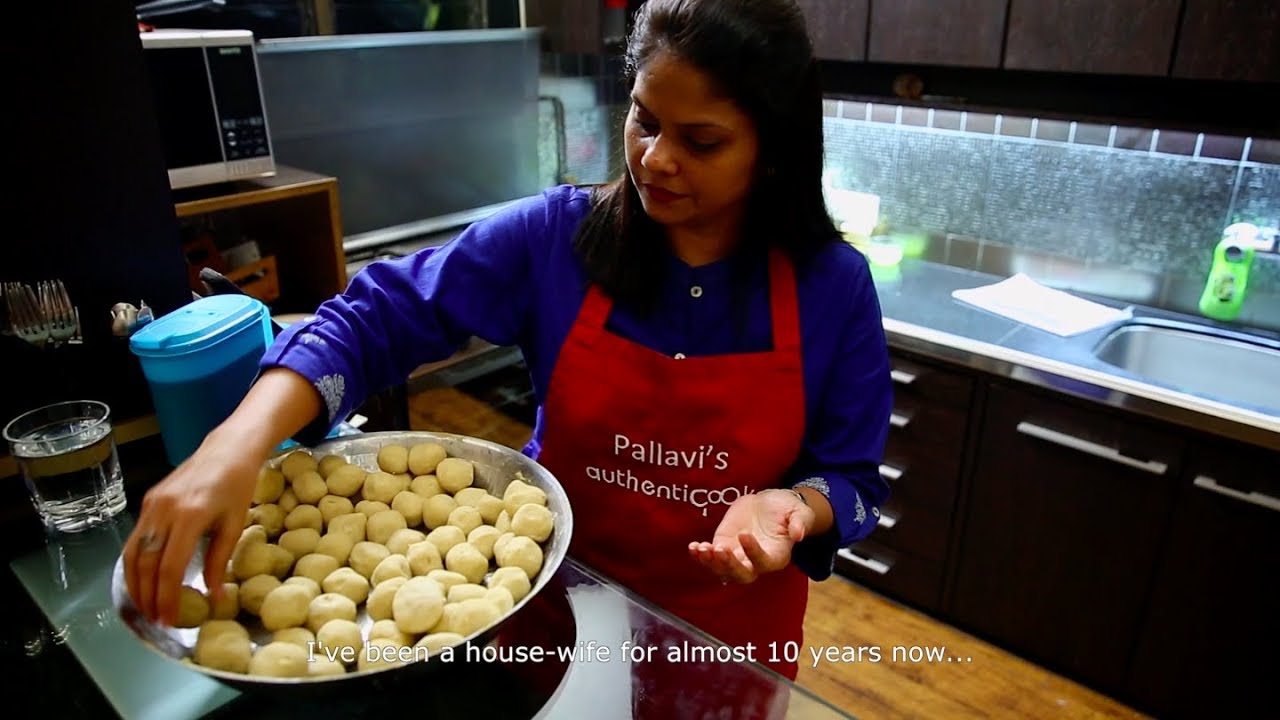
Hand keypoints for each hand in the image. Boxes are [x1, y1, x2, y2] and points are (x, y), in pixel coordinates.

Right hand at [123, 435, 261, 625]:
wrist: (227, 449)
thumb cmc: (238, 486)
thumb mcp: (234, 525)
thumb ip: (220, 562)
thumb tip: (214, 599)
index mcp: (189, 516)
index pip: (169, 568)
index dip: (166, 597)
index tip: (169, 620)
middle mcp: (164, 511)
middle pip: (145, 564)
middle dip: (148, 597)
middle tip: (155, 620)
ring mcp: (152, 505)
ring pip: (132, 553)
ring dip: (136, 584)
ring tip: (146, 607)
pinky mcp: (147, 501)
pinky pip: (135, 538)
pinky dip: (135, 564)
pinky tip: (142, 580)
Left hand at [687, 489, 815, 583]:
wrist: (769, 504)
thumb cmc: (788, 510)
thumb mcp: (799, 512)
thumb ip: (800, 522)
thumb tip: (799, 534)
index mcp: (776, 556)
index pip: (763, 562)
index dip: (753, 552)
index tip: (744, 535)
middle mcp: (755, 563)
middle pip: (741, 575)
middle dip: (728, 566)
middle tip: (719, 550)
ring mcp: (737, 556)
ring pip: (722, 570)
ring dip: (710, 563)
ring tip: (701, 549)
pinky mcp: (723, 546)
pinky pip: (710, 557)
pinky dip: (700, 556)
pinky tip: (693, 547)